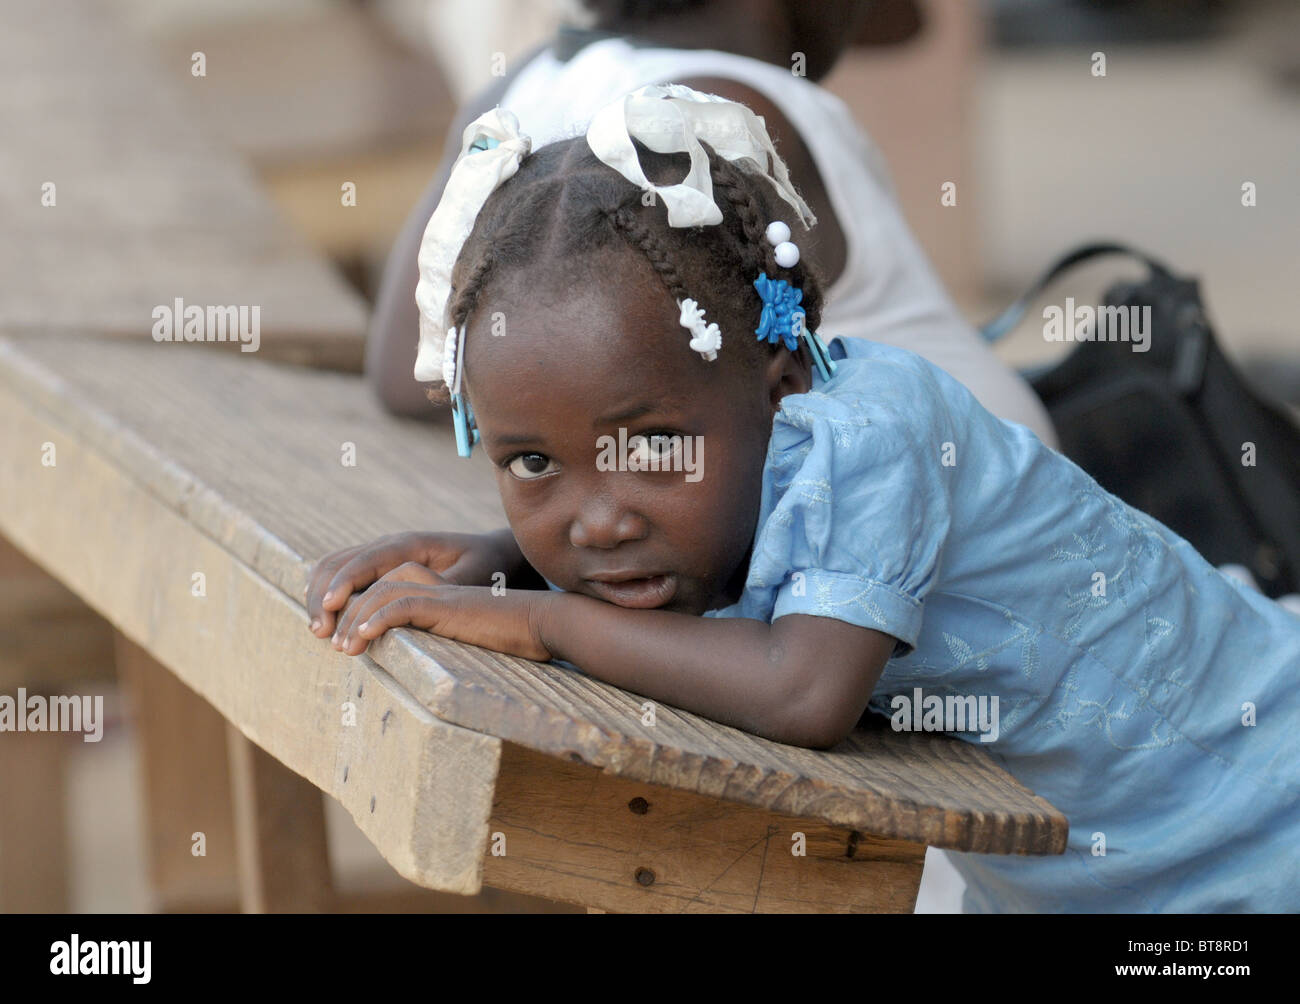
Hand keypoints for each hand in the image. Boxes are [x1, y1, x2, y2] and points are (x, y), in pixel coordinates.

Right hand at [305, 529, 521, 638]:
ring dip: (320, 597)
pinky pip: (342, 575)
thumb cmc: (484, 565)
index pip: (366, 559)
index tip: (330, 607)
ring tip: (320, 631)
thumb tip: (419, 603)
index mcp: (410, 544)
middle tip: (321, 632)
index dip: (344, 582)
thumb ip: (446, 587)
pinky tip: (327, 620)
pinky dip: (328, 594)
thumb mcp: (474, 576)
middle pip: (339, 562)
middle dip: (323, 595)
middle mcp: (389, 544)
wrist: (490, 552)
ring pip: (333, 567)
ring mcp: (380, 553)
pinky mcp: (377, 566)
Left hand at [327, 561, 553, 661]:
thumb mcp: (461, 636)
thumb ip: (435, 637)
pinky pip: (403, 605)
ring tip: (343, 647)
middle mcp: (432, 584)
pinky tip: (364, 639)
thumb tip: (407, 665)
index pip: (380, 585)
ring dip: (355, 620)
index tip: (340, 636)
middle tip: (330, 641)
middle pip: (373, 583)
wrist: (541, 623)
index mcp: (433, 588)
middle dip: (345, 611)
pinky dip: (378, 620)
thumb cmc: (509, 635)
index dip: (355, 605)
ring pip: (381, 593)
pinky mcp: (447, 605)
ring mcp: (439, 592)